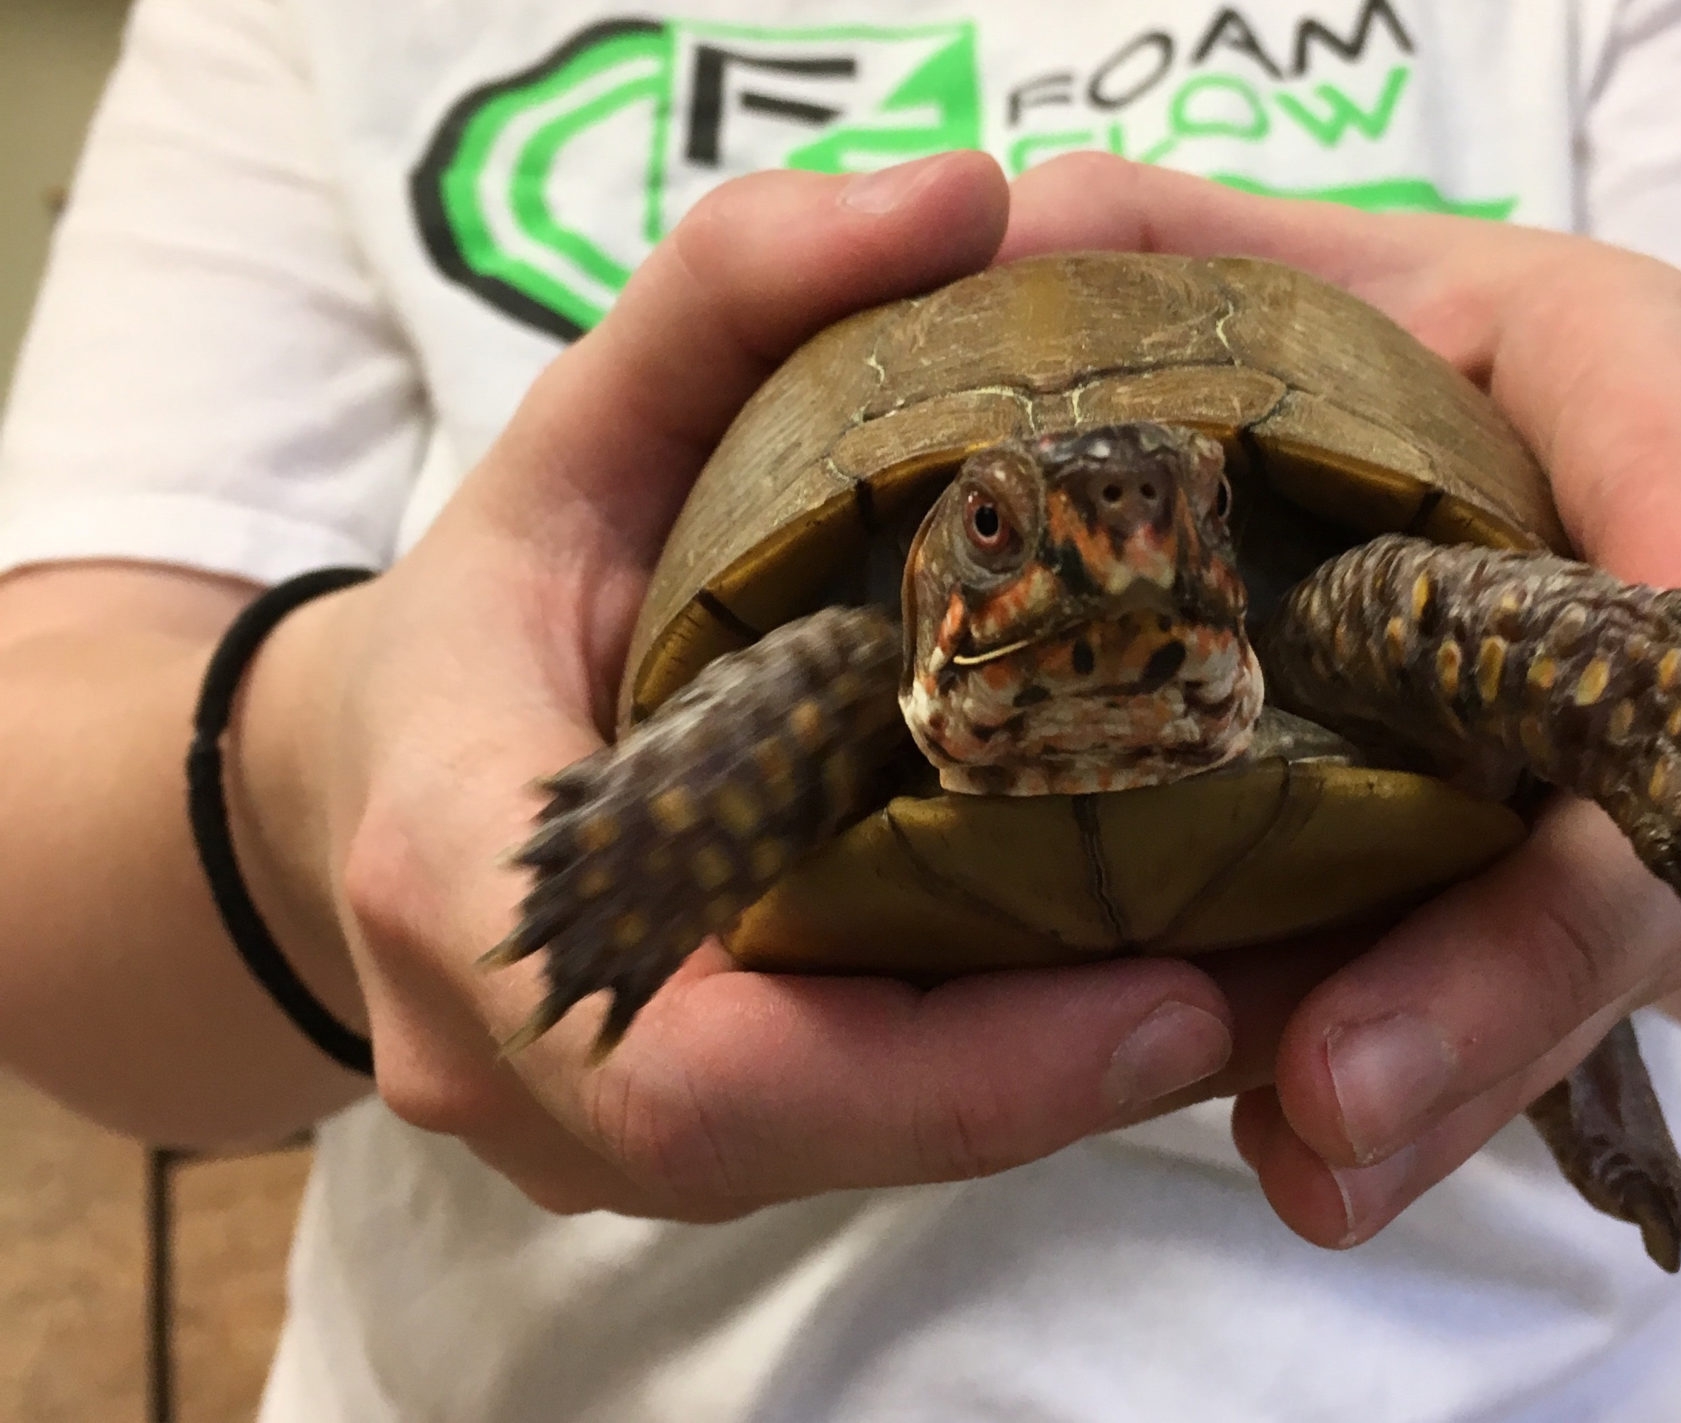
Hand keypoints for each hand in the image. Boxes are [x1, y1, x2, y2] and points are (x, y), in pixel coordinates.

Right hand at [252, 153, 1234, 1218]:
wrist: (363, 769)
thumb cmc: (490, 595)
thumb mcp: (586, 411)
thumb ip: (741, 287)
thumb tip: (965, 196)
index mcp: (459, 876)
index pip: (695, 1062)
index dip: (945, 1073)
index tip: (1176, 995)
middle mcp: (506, 1052)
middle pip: (797, 1135)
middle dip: (1043, 1088)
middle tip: (1268, 986)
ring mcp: (570, 1128)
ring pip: (832, 1158)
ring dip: (1042, 1096)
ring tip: (1247, 988)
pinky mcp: (646, 1143)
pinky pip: (835, 1142)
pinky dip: (988, 1086)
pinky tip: (1138, 992)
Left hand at [1001, 152, 1680, 1246]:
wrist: (1673, 528)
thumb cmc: (1509, 384)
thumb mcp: (1401, 281)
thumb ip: (1226, 257)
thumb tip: (1026, 218)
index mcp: (1645, 399)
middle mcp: (1677, 601)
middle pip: (1624, 801)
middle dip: (1507, 961)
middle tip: (1349, 1080)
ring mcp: (1656, 763)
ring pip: (1580, 940)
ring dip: (1453, 1064)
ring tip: (1314, 1153)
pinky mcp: (1592, 872)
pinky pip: (1528, 993)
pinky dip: (1429, 1086)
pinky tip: (1320, 1165)